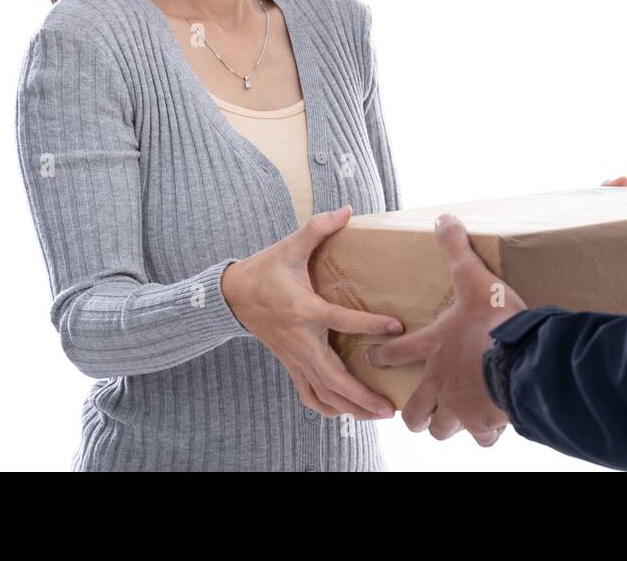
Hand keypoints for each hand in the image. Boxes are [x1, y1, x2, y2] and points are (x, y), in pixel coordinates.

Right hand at [222, 205, 401, 419]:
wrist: (230, 296)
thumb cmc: (265, 270)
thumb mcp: (289, 246)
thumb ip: (317, 228)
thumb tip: (346, 210)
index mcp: (303, 309)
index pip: (340, 320)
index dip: (368, 325)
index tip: (396, 328)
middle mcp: (300, 339)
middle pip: (333, 375)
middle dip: (361, 394)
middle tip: (389, 407)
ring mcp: (294, 356)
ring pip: (322, 391)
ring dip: (349, 407)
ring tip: (377, 415)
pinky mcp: (290, 363)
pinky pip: (308, 393)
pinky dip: (326, 407)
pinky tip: (345, 413)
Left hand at [365, 213, 527, 444]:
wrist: (520, 355)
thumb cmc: (493, 318)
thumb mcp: (474, 277)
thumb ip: (456, 249)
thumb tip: (444, 219)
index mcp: (432, 346)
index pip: (394, 353)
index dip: (380, 355)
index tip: (372, 358)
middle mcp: (439, 382)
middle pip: (413, 411)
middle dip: (413, 413)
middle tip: (419, 408)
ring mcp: (459, 407)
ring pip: (440, 429)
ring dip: (444, 425)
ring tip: (454, 419)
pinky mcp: (483, 422)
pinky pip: (481, 436)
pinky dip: (485, 432)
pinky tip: (493, 424)